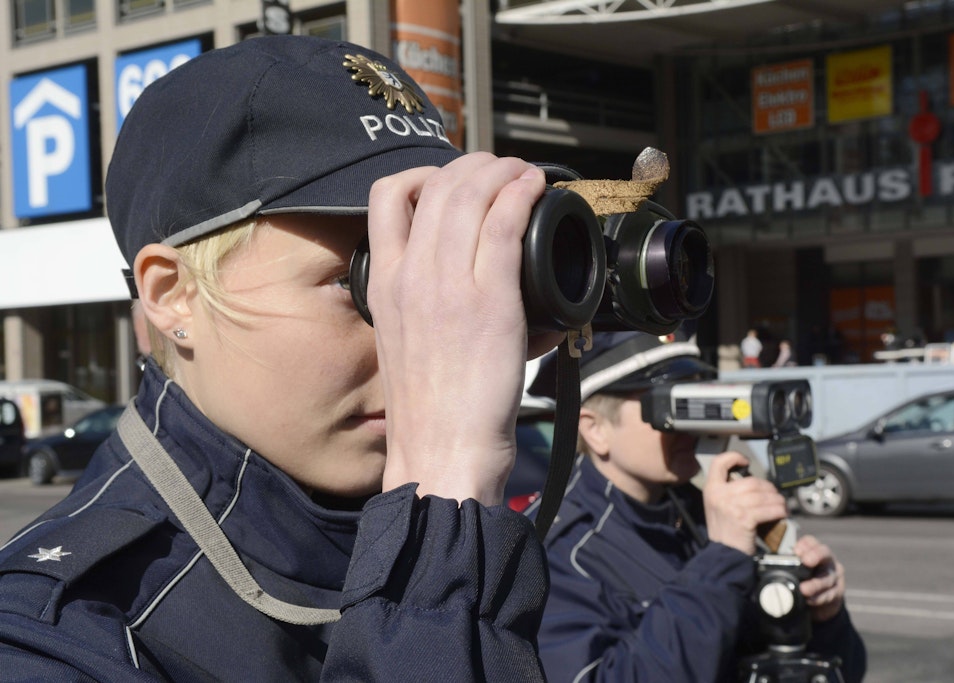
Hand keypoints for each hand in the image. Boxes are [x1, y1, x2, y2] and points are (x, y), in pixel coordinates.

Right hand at [368, 152, 553, 504]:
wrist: (441, 453)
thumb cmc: (431, 410)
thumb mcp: (402, 342)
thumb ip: (420, 303)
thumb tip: (460, 281)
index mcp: (384, 283)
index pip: (388, 196)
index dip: (424, 174)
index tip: (453, 182)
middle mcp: (410, 274)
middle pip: (436, 184)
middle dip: (474, 164)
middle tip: (500, 170)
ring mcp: (449, 285)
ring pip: (472, 194)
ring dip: (503, 170)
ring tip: (523, 174)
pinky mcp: (490, 301)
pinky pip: (504, 224)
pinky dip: (522, 194)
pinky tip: (536, 189)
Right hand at [702, 451, 788, 554]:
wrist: (722, 555)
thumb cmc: (725, 533)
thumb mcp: (718, 507)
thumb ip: (729, 492)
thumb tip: (754, 484)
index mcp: (711, 489)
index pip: (719, 463)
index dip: (734, 457)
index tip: (746, 462)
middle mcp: (719, 494)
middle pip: (751, 481)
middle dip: (768, 488)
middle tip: (775, 497)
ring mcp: (731, 506)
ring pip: (763, 495)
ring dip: (778, 501)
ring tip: (781, 507)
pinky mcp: (744, 518)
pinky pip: (769, 508)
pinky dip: (779, 511)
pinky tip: (781, 514)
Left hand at [793, 535, 845, 621]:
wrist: (819, 601)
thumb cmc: (802, 580)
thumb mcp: (794, 570)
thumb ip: (785, 565)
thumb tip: (766, 565)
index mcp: (814, 551)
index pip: (811, 542)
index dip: (805, 544)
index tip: (796, 551)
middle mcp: (826, 561)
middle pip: (824, 553)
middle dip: (815, 556)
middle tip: (806, 561)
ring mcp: (834, 575)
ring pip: (827, 577)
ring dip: (815, 584)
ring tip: (804, 589)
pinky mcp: (837, 591)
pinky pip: (830, 594)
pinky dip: (819, 598)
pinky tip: (810, 600)